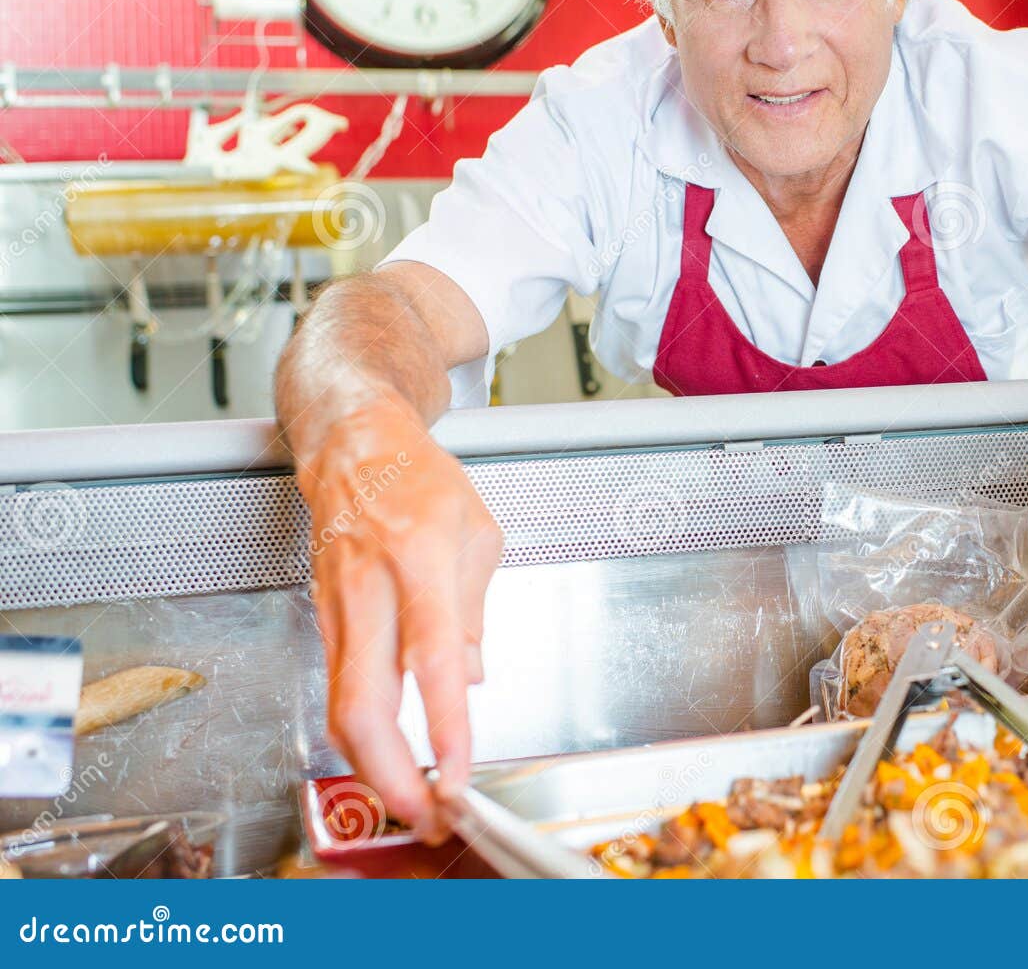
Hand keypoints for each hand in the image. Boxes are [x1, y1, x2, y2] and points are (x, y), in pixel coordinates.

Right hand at [297, 399, 501, 841]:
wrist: (351, 441)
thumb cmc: (419, 477)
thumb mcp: (477, 533)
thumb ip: (473, 612)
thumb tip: (469, 680)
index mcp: (419, 559)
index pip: (433, 659)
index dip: (446, 725)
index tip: (458, 772)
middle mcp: (370, 588)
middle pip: (362, 703)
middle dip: (388, 774)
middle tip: (423, 813)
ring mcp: (337, 606)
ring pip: (342, 705)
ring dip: (373, 765)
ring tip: (411, 801)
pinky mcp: (323, 618)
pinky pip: (340, 686)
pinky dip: (363, 732)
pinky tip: (388, 755)